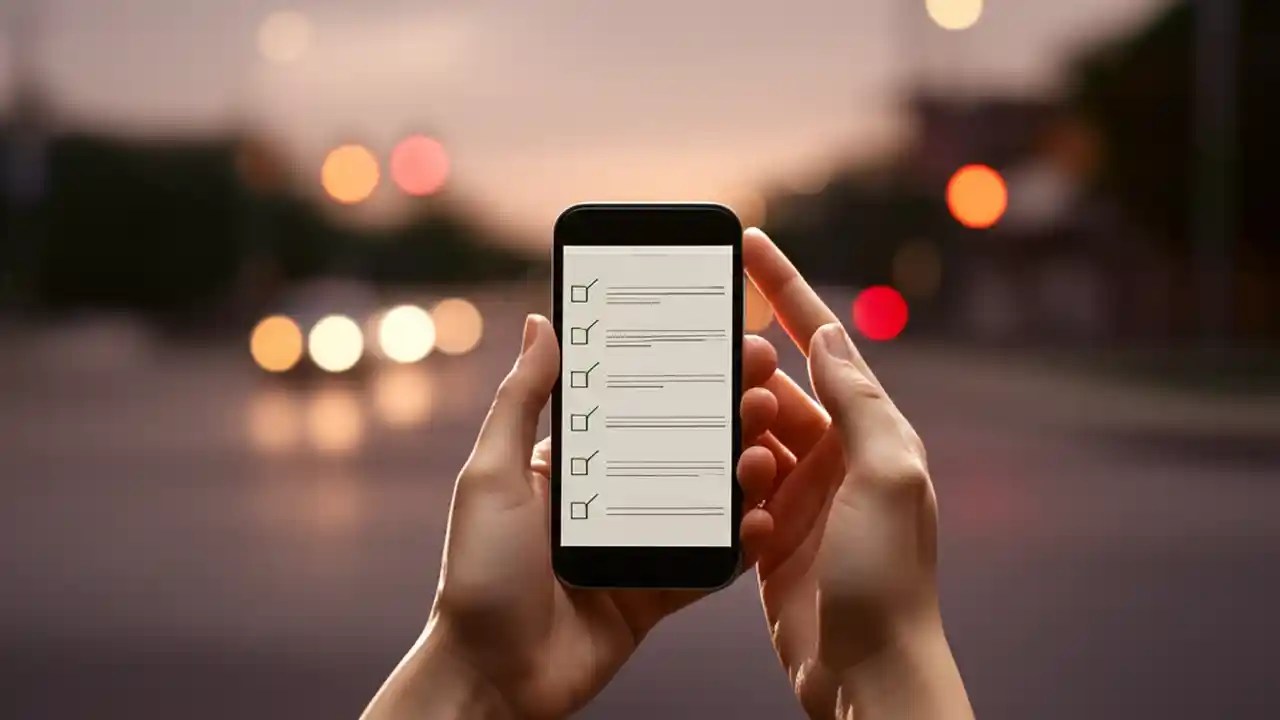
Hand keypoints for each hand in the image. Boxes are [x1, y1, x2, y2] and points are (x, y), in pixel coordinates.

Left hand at [363, 314, 782, 719]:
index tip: (719, 340)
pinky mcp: (657, 592)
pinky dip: (740, 544)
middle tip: (761, 385)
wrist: (492, 677)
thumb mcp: (492, 475)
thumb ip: (521, 400)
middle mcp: (610, 498)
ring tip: (764, 449)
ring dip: (742, 472)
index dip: (678, 373)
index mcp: (573, 462)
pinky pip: (709, 563)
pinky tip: (763, 519)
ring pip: (705, 500)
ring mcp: (638, 545)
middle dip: (725, 413)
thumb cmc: (479, 574)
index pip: (634, 404)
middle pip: (681, 446)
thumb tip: (540, 324)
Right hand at [744, 229, 972, 718]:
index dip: (785, 290)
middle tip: (710, 367)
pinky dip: (722, 487)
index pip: (823, 342)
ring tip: (723, 447)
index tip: (750, 244)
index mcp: (871, 433)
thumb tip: (828, 336)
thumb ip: (861, 401)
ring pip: (746, 438)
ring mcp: (801, 498)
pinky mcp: (769, 536)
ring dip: (728, 437)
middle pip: (776, 388)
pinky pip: (733, 490)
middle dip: (742, 375)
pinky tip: (720, 496)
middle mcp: (837, 458)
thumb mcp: (888, 475)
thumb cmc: (888, 578)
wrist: (867, 672)